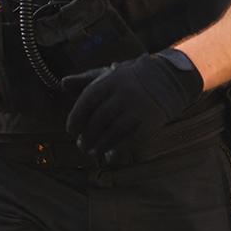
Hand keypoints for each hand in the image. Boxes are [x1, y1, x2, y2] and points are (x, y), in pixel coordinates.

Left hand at [62, 49, 204, 161]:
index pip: (88, 100)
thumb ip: (85, 81)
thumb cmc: (130, 79)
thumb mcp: (108, 74)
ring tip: (90, 151)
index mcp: (111, 81)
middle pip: (99, 119)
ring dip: (99, 145)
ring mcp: (138, 109)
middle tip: (80, 144)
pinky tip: (108, 156)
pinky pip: (130, 140)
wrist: (168, 79)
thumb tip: (63, 84)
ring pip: (113, 132)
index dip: (76, 117)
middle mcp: (124, 94)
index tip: (70, 130)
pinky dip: (116, 150)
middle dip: (87, 135)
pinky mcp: (149, 123)